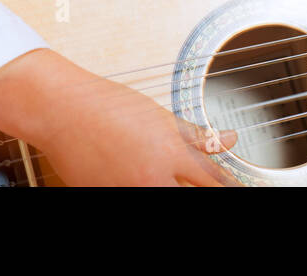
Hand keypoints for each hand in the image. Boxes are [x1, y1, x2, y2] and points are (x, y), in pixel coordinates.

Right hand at [0, 48, 241, 185]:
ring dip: (170, 188)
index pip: (214, 181)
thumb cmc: (109, 106)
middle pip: (188, 195)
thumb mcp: (160, 116)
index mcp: (171, 152)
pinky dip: (142, 190)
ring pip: (161, 198)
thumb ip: (197, 135)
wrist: (63, 110)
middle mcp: (151, 177)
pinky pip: (132, 199)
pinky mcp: (104, 196)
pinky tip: (142, 181)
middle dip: (200, 192)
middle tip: (197, 184)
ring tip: (164, 178)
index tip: (243, 188)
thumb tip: (229, 140)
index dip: (231, 187)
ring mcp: (126, 191)